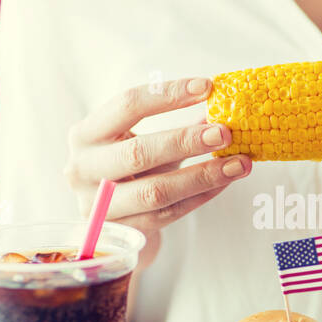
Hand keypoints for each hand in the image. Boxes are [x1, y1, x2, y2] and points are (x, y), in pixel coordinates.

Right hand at [65, 77, 252, 270]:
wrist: (107, 226)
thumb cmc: (127, 171)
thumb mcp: (140, 143)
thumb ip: (175, 127)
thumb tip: (224, 107)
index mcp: (85, 134)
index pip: (127, 106)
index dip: (168, 96)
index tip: (207, 88)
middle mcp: (83, 169)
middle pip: (139, 153)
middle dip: (186, 141)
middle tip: (225, 133)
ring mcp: (99, 206)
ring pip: (156, 191)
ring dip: (202, 175)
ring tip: (238, 163)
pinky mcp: (122, 233)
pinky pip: (169, 214)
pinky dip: (201, 196)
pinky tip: (224, 182)